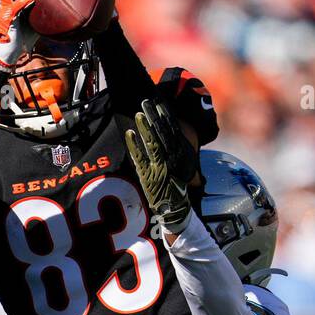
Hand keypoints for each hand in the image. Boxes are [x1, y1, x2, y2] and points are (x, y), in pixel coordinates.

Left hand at [125, 99, 195, 234]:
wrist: (175, 211)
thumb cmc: (178, 192)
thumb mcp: (185, 175)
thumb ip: (182, 160)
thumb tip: (177, 143)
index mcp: (180, 157)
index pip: (172, 132)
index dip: (166, 117)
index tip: (160, 104)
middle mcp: (170, 160)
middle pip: (161, 134)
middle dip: (153, 117)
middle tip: (146, 102)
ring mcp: (158, 167)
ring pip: (151, 143)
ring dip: (144, 127)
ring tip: (139, 113)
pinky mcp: (146, 176)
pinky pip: (139, 158)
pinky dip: (134, 145)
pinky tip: (129, 133)